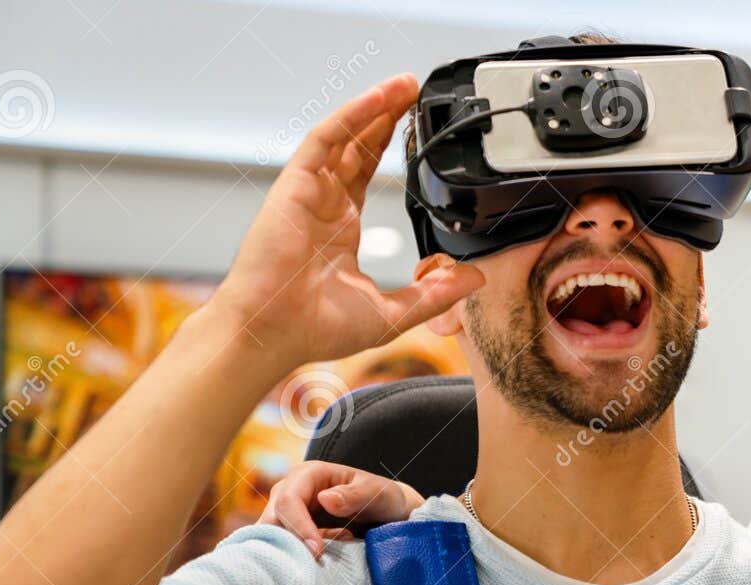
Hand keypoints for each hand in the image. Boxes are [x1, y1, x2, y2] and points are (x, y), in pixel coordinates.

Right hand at [206, 74, 484, 376]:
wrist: (276, 333)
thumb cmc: (317, 328)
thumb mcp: (394, 312)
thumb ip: (435, 292)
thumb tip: (475, 277)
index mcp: (342, 228)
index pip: (367, 172)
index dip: (389, 145)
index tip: (415, 126)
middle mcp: (325, 204)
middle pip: (358, 145)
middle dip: (385, 116)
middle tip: (415, 91)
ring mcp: (309, 192)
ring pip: (344, 136)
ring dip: (373, 108)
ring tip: (404, 84)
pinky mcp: (295, 186)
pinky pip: (324, 140)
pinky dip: (351, 117)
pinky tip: (376, 101)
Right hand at [259, 462, 425, 558]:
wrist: (387, 515)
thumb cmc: (383, 498)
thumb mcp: (377, 493)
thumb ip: (355, 495)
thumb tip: (325, 499)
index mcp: (308, 474)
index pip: (288, 500)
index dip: (299, 527)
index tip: (318, 551)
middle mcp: (289, 491)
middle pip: (271, 520)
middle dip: (291, 543)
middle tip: (321, 559)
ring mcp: (285, 513)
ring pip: (271, 538)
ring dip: (294, 552)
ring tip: (331, 553)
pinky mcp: (288, 533)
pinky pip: (281, 549)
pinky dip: (297, 558)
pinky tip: (325, 558)